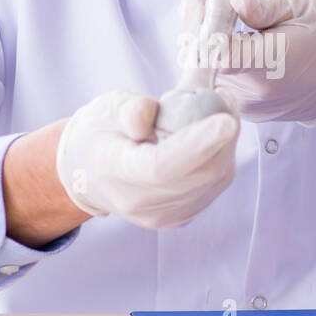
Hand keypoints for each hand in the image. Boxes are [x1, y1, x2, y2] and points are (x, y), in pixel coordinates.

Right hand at [54, 88, 239, 229]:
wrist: (89, 173)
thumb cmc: (101, 134)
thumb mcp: (107, 109)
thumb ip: (131, 109)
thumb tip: (149, 116)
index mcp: (116, 173)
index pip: (162, 166)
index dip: (198, 145)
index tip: (226, 122)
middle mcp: (140, 203)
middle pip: (197, 174)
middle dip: (223, 136)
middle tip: (226, 98)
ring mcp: (162, 216)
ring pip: (213, 181)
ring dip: (226, 144)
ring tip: (219, 112)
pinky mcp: (180, 216)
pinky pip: (213, 186)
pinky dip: (221, 158)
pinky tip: (213, 138)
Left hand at [192, 0, 315, 126]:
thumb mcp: (302, 9)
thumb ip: (266, 7)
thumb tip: (236, 0)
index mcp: (272, 64)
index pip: (219, 50)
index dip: (202, 16)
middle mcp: (252, 90)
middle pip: (202, 56)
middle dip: (195, 16)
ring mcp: (241, 103)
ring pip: (200, 65)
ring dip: (197, 31)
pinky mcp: (235, 106)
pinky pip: (209, 75)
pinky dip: (207, 48)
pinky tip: (213, 25)